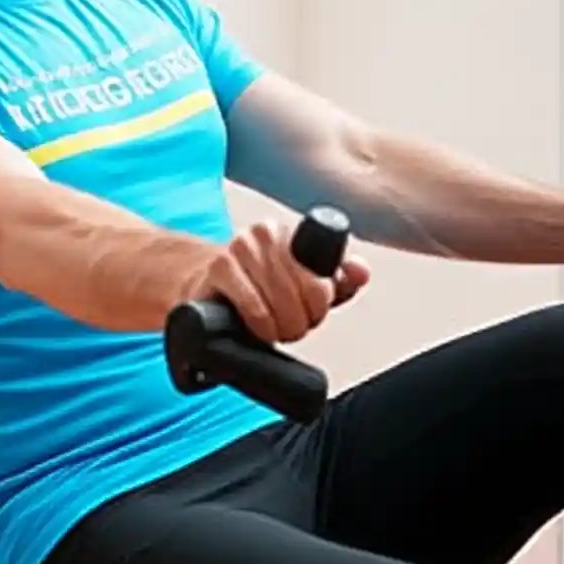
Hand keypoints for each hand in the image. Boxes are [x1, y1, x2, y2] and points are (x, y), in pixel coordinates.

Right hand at [183, 220, 370, 342]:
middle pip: (302, 293)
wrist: (203, 285)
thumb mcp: (302, 282)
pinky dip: (259, 325)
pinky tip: (257, 329)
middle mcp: (265, 232)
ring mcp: (239, 247)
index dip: (319, 307)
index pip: (322, 279)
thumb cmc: (257, 286)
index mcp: (289, 233)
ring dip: (279, 328)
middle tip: (290, 329)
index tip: (310, 316)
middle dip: (300, 321)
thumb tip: (360, 271)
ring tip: (273, 331)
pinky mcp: (218, 267)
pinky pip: (252, 305)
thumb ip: (339, 278)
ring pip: (278, 302)